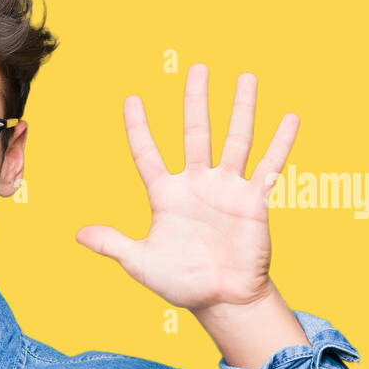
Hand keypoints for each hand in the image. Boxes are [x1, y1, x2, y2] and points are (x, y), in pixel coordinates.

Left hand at [76, 63, 298, 317]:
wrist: (222, 300)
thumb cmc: (181, 283)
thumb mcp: (141, 263)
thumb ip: (113, 244)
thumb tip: (78, 235)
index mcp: (166, 195)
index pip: (148, 154)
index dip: (139, 128)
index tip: (131, 99)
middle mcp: (196, 184)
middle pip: (196, 132)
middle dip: (195, 101)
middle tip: (197, 68)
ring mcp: (227, 189)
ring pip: (235, 139)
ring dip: (242, 109)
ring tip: (246, 77)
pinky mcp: (253, 200)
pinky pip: (269, 166)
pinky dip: (280, 143)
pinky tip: (290, 118)